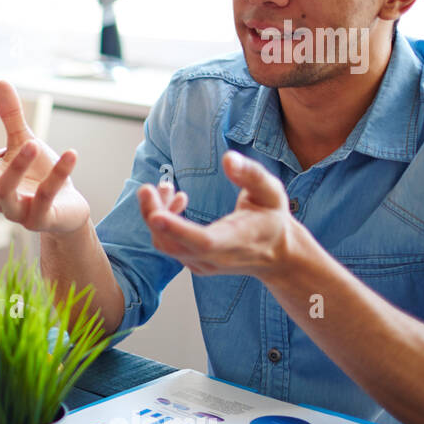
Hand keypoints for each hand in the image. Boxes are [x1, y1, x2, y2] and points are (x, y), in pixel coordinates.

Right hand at [0, 80, 90, 233]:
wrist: (68, 206)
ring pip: (6, 192)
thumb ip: (10, 117)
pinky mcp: (41, 219)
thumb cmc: (39, 175)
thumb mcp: (24, 142)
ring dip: (16, 168)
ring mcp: (17, 212)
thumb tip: (0, 82)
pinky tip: (70, 154)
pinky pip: (47, 195)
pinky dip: (59, 173)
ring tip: (32, 144)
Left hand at [139, 151, 293, 278]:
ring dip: (157, 213)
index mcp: (237, 241)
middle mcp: (216, 258)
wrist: (277, 253)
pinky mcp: (193, 262)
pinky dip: (163, 221)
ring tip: (165, 186)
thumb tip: (228, 158)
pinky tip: (176, 199)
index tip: (155, 215)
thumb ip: (251, 174)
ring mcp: (202, 264)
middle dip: (154, 215)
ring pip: (166, 244)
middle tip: (146, 189)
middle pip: (173, 244)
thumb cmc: (272, 218)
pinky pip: (169, 244)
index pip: (203, 241)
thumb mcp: (271, 192)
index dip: (177, 229)